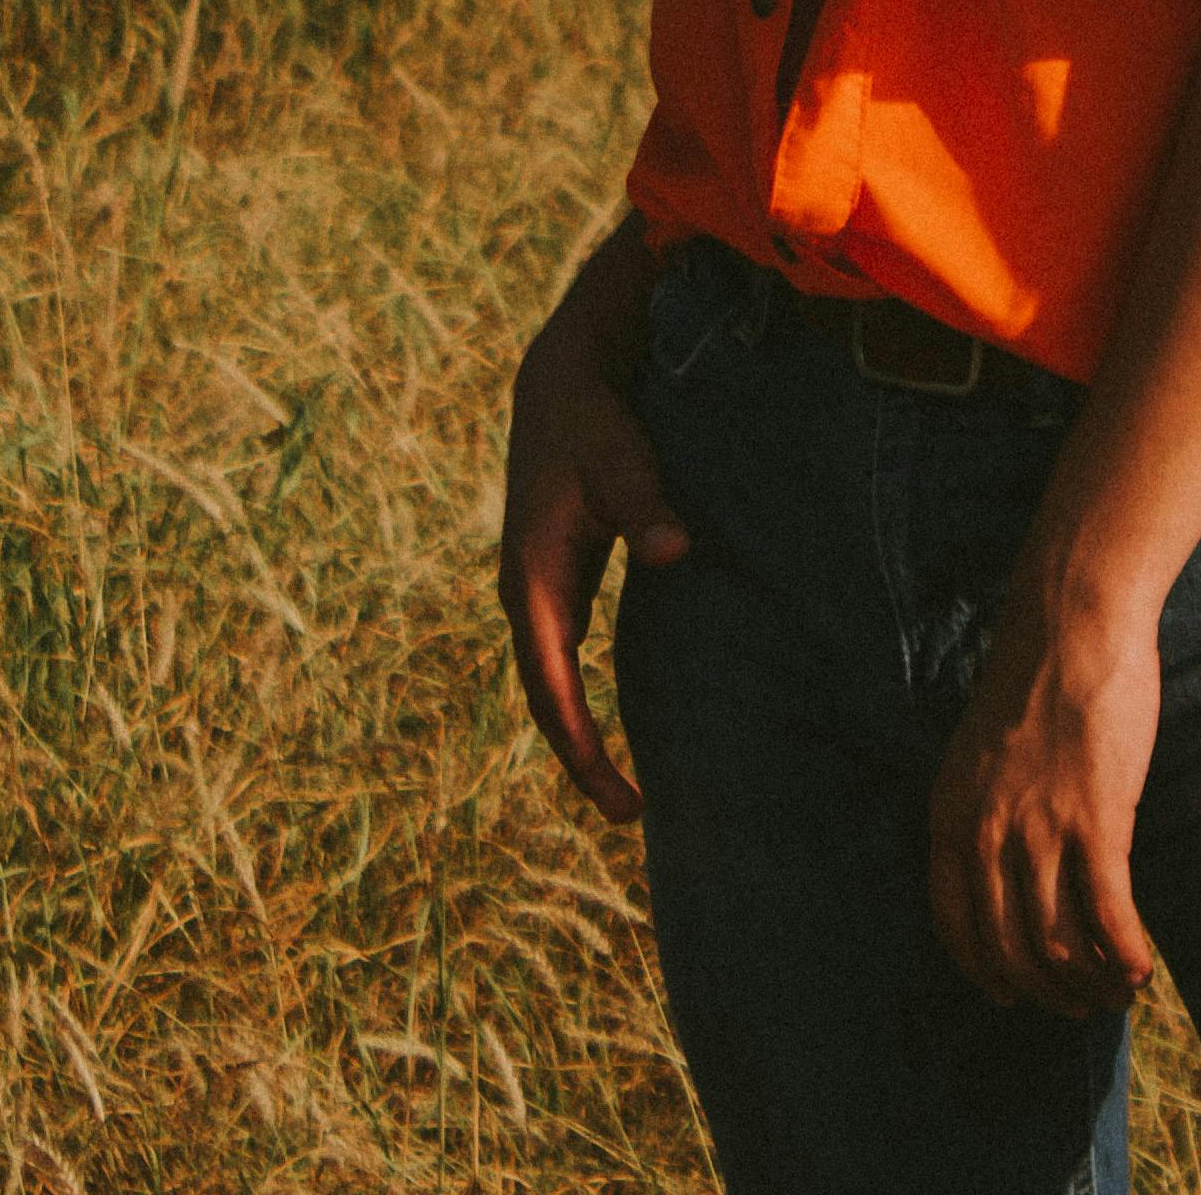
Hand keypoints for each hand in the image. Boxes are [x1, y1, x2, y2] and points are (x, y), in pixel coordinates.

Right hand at [495, 235, 684, 821]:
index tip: (618, 799)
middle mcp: (524, 598)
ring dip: (576, 737)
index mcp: (533, 581)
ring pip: (549, 685)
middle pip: (545, 700)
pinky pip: (560, 661)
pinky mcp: (553, 584)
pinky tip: (612, 730)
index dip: (582, 749)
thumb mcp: (622, 460)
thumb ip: (646, 507)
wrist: (559, 384)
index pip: (553, 689)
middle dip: (580, 760)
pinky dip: (578, 702)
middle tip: (630, 817)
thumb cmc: (595, 424)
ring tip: (622, 793)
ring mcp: (535, 593)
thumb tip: (675, 551)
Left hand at [927, 577, 1161, 1015]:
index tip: (1011, 995)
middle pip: (1012, 951)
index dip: (986, 974)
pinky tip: (1144, 968)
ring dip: (1093, 982)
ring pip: (1062, 944)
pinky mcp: (1096, 819)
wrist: (1074, 616)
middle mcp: (986, 832)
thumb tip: (1013, 874)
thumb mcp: (983, 751)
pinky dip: (1126, 954)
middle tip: (1081, 1002)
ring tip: (1118, 988)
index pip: (956, 929)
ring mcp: (1039, 828)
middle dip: (1049, 991)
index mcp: (950, 814)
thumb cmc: (1039, 676)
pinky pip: (1108, 916)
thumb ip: (987, 812)